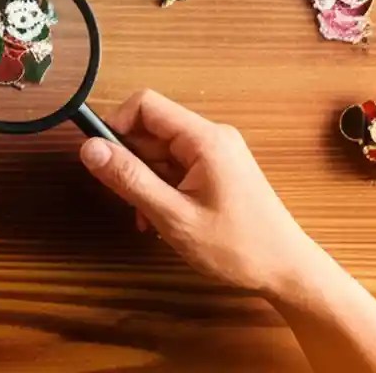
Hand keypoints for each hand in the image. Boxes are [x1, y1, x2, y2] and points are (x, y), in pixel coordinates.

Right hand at [79, 90, 323, 295]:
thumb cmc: (237, 247)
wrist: (286, 270)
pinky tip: (161, 219)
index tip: (104, 161)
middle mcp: (212, 136)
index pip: (145, 104)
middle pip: (151, 129)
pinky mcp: (219, 170)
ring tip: (148, 219)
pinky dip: (161, 188)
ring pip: (161, 151)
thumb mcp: (173, 216)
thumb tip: (89, 148)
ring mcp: (217, 153)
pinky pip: (177, 167)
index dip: (116, 125)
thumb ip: (130, 179)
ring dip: (145, 181)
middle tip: (128, 201)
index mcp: (204, 138)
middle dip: (131, 162)